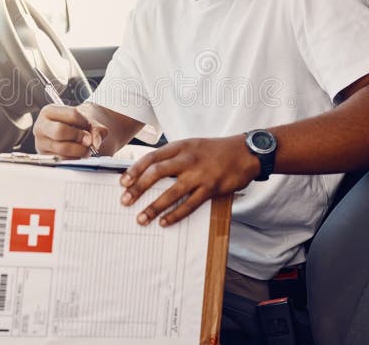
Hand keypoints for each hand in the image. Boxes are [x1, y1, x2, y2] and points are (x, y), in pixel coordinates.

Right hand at [33, 104, 107, 158]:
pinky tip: (78, 154)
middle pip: (60, 131)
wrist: (72, 134)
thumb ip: (96, 129)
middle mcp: (41, 127)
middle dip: (79, 137)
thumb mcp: (88, 121)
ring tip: (86, 148)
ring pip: (62, 149)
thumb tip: (96, 143)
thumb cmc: (78, 125)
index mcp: (49, 112)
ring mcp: (41, 144)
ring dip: (79, 150)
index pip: (71, 114)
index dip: (85, 122)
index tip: (88, 125)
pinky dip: (75, 159)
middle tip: (88, 140)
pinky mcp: (46, 158)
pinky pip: (63, 161)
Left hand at [119, 135, 259, 225]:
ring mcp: (200, 173)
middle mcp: (188, 158)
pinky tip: (165, 222)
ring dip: (154, 207)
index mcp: (180, 147)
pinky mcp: (211, 187)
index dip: (135, 170)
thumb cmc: (214, 151)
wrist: (245, 152)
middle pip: (157, 173)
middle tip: (125, 201)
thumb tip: (148, 172)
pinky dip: (175, 214)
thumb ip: (172, 157)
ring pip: (172, 192)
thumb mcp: (191, 146)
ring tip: (142, 218)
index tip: (123, 182)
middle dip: (138, 188)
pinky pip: (190, 204)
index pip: (152, 157)